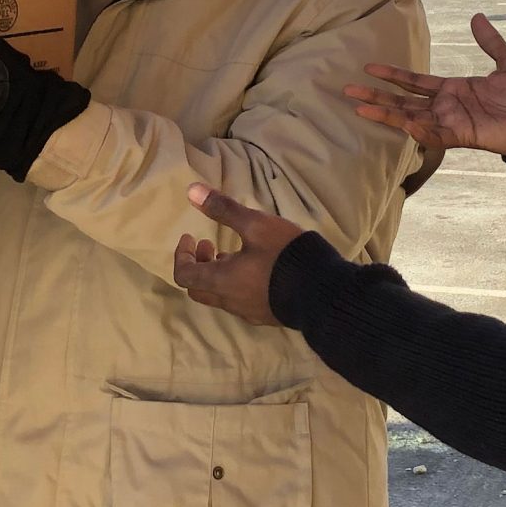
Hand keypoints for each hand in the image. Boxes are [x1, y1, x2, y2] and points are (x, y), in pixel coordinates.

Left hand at [173, 185, 302, 321]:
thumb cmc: (285, 255)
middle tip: (209, 245)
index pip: (184, 275)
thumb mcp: (256, 225)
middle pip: (197, 290)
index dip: (182, 254)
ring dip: (216, 275)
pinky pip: (239, 302)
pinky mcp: (266, 315)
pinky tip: (254, 270)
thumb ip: (224, 209)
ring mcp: (248, 311)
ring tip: (231, 254)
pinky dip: (234, 285)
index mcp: (221, 281)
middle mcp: (229, 301)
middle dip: (197, 265)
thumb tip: (191, 191)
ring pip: (219, 297)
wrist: (323, 292)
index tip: (191, 237)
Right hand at [346, 12, 505, 157]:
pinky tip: (400, 125)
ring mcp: (451, 122)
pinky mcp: (462, 136)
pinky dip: (418, 132)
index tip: (370, 67)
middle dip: (376, 96)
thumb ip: (489, 42)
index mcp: (454, 88)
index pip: (415, 81)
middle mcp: (446, 106)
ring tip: (360, 108)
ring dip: (386, 114)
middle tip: (348, 90)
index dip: (393, 75)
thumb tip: (477, 17)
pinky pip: (434, 135)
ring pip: (410, 119)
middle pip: (403, 101)